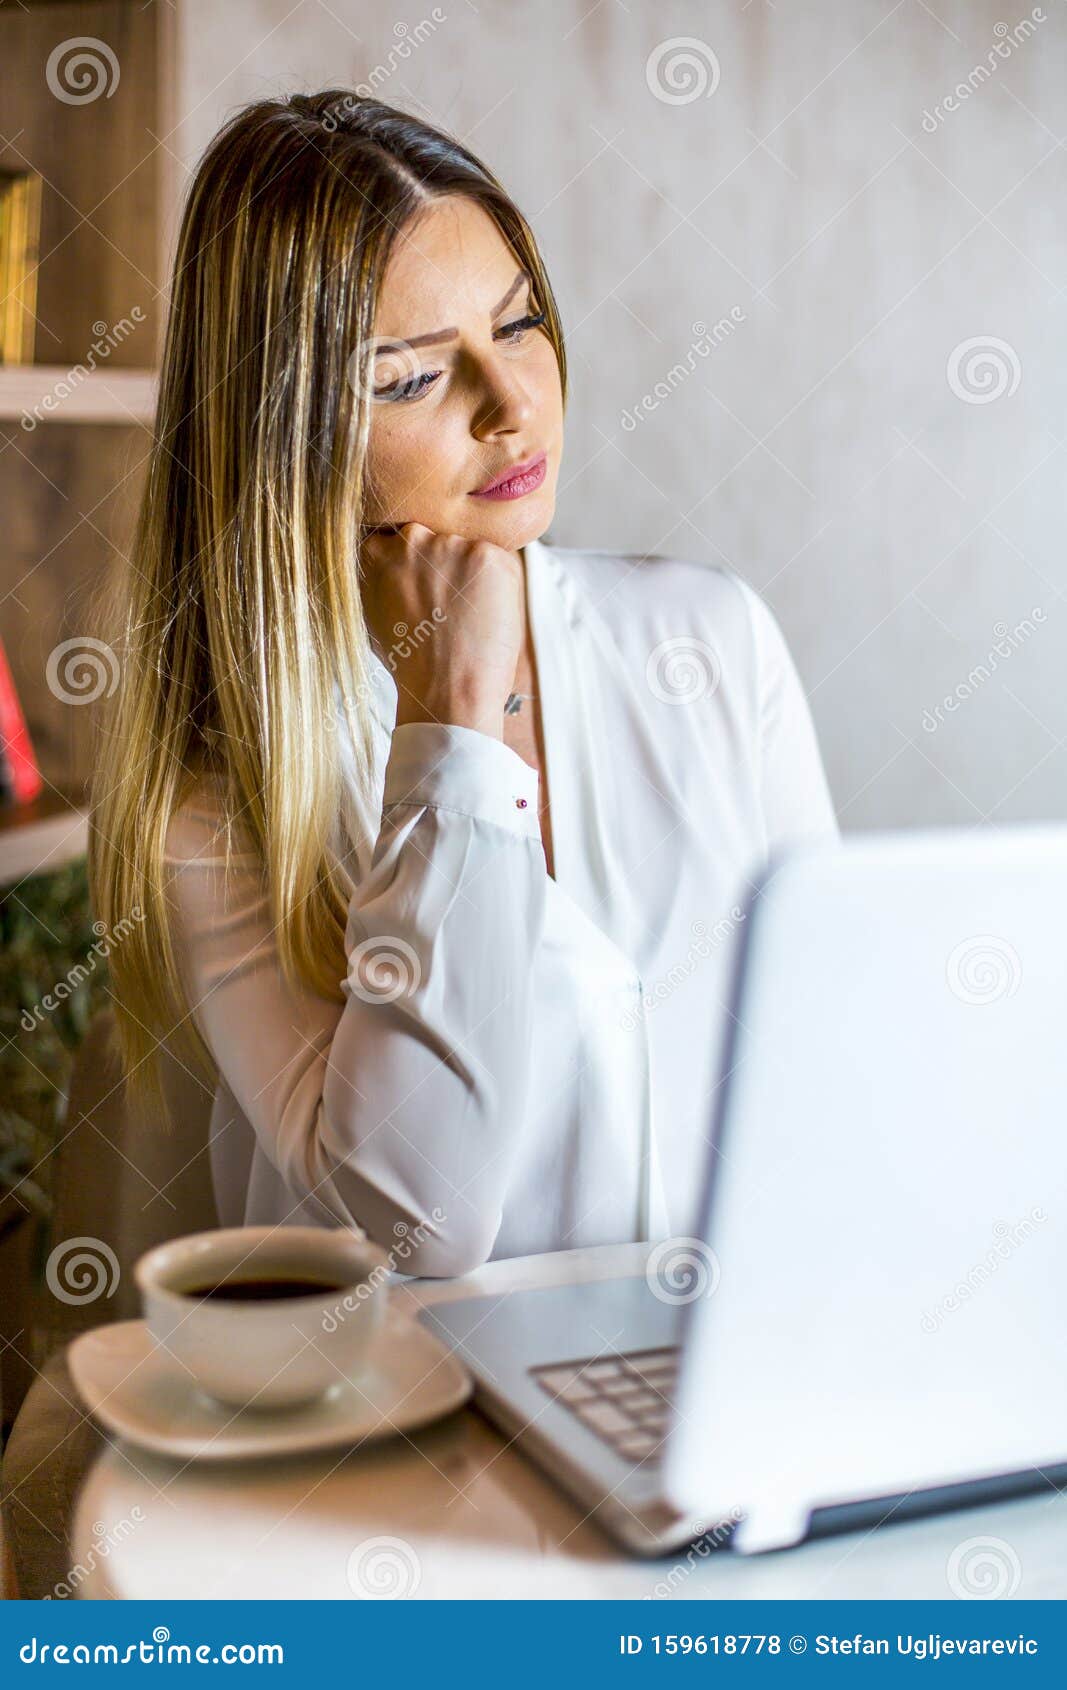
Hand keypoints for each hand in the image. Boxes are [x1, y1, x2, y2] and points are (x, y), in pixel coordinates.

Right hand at [359, 522, 524, 737]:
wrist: (448, 692)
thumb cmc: (411, 666)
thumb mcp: (371, 617)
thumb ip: (377, 580)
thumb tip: (386, 566)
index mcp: (375, 553)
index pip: (398, 538)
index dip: (416, 565)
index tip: (424, 587)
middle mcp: (410, 539)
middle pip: (435, 539)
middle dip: (444, 564)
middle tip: (449, 606)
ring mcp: (450, 543)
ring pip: (468, 548)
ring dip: (471, 574)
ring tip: (468, 616)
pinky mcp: (487, 553)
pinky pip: (498, 560)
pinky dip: (497, 584)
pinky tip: (486, 615)